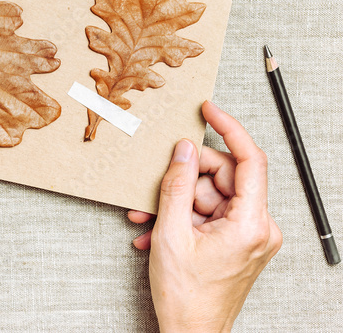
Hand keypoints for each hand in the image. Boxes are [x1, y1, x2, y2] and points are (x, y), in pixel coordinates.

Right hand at [128, 101, 281, 332]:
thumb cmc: (186, 297)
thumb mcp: (171, 233)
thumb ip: (176, 185)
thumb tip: (183, 149)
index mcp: (252, 224)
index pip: (250, 160)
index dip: (229, 128)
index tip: (209, 110)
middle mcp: (259, 227)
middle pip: (222, 177)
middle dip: (184, 179)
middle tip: (154, 187)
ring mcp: (250, 236)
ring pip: (211, 196)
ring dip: (175, 203)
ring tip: (147, 219)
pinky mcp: (238, 243)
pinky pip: (210, 214)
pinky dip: (182, 218)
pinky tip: (157, 232)